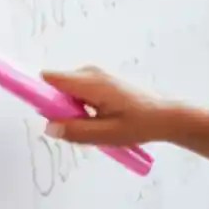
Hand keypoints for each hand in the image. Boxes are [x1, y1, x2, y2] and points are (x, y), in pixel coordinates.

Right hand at [41, 67, 173, 145]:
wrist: (166, 116)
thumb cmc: (140, 125)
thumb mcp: (107, 135)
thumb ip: (76, 132)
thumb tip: (49, 127)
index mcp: (90, 82)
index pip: (50, 78)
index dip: (42, 95)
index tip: (47, 115)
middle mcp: (90, 73)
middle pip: (57, 87)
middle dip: (61, 109)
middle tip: (83, 127)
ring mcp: (96, 75)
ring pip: (68, 93)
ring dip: (74, 111)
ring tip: (97, 125)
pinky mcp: (101, 81)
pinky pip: (79, 93)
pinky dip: (84, 108)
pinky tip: (102, 120)